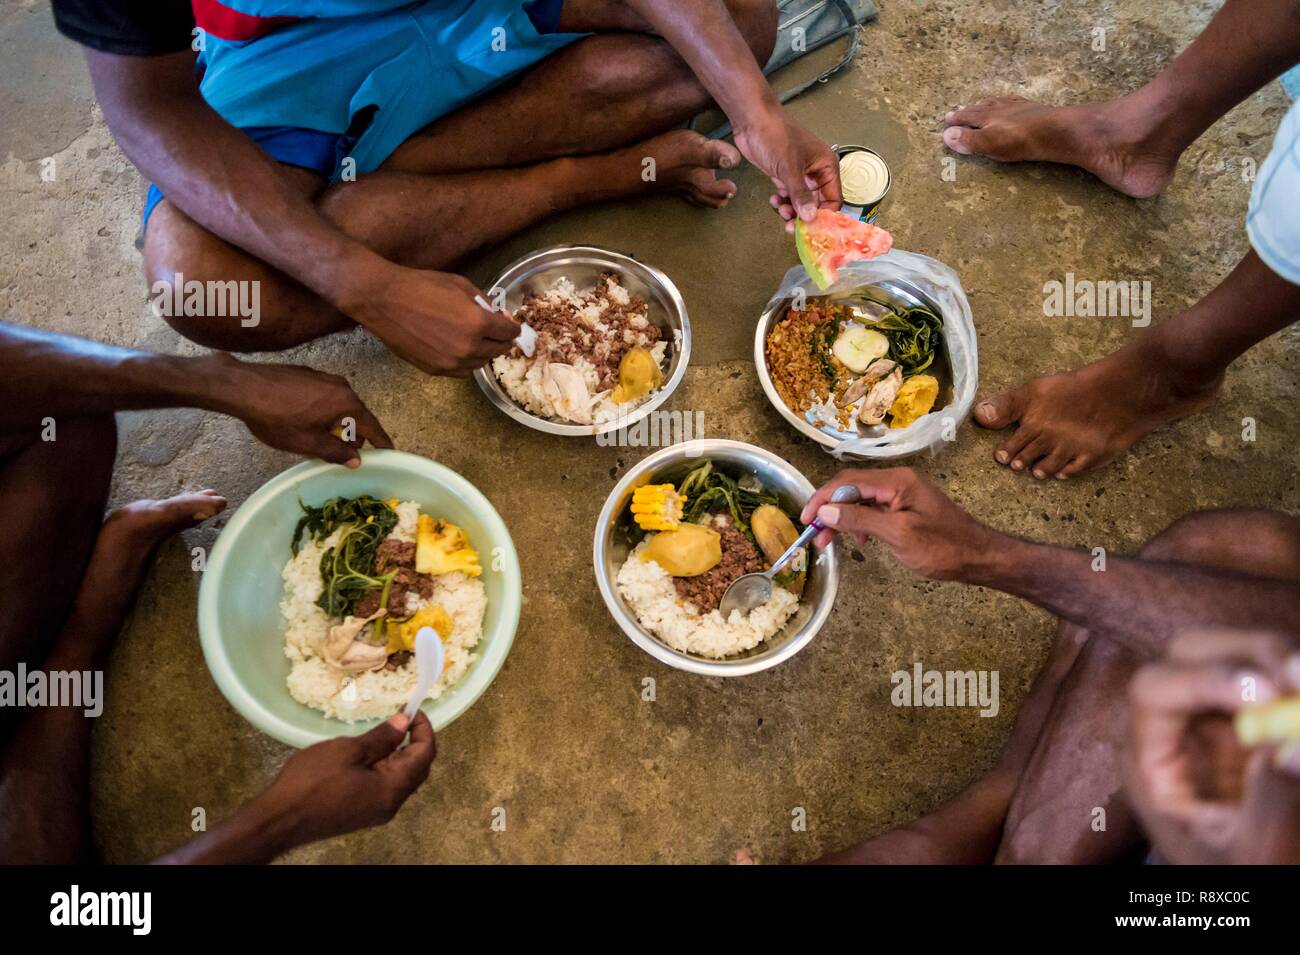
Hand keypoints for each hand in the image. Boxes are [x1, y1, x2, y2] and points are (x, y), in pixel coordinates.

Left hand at [210, 353, 392, 466]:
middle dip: (350, 435)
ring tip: (316, 438)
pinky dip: (322, 411)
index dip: (380, 442)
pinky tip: (302, 420)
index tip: (389, 452)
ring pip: (338, 406)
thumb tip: (356, 459)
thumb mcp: (308, 443)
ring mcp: (323, 377)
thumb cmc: (278, 418)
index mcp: (347, 403)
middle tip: (339, 453)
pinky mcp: (307, 374)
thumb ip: (336, 452)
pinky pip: (324, 397)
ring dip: (334, 423)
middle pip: (355, 415)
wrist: (243, 388)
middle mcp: (341, 386)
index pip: (372, 426)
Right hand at [251, 711, 436, 850]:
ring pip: (402, 779)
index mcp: (392, 789)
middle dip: (415, 741)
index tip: (412, 709)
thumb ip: (381, 737)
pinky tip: (371, 754)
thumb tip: (404, 722)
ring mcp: (377, 812)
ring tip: (387, 731)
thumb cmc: (311, 782)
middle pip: (418, 768)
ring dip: (401, 754)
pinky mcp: (363, 813)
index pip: (425, 754)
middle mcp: (391, 804)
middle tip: (402, 717)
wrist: (279, 819)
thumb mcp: (348, 750)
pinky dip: (386, 767)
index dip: (424, 728)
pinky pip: (386, 787)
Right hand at [351, 265, 518, 377]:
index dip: (512, 328)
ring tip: (474, 338)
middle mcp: (468, 347)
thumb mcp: (460, 284)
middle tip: (495, 332)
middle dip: (501, 340)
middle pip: (498, 351)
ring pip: (480, 363)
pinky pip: (462, 372)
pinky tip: (459, 349)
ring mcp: (451, 362)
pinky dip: (466, 362)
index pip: (509, 333)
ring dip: (483, 352)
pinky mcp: (435, 370)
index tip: (510, 325)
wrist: (384, 300)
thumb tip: (498, 316)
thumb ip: (484, 303)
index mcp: (477, 323)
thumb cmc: (421, 286)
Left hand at [735, 110, 841, 228]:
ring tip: (780, 208)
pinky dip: (781, 202)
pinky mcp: (784, 176)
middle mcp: (816, 172)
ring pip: (801, 202)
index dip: (825, 216)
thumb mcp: (790, 168)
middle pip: (817, 204)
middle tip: (791, 226)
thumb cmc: (776, 135)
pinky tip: (774, 199)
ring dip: (791, 210)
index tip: (812, 229)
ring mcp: (799, 175)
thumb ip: (800, 194)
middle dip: (804, 216)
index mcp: (826, 166)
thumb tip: (811, 217)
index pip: (834, 199)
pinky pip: (788, 196)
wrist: (752, 120)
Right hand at [799, 467, 996, 579]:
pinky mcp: (904, 508)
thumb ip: (860, 520)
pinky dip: (859, 523)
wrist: (978, 557)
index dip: (822, 498)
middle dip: (829, 509)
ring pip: (860, 500)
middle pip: (851, 488)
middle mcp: (897, 481)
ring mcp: (901, 494)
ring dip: (842, 518)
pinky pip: (872, 510)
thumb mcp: (898, 534)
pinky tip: (860, 541)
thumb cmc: (942, 547)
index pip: (848, 482)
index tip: (806, 520)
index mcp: (896, 481)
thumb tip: (826, 510)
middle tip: (815, 536)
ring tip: (830, 542)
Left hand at [1124, 629, 1299, 863]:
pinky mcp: (1252, 718)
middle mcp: (1174, 722)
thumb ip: (1272, 801)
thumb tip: (1297, 746)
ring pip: (1236, 654)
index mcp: (1149, 756)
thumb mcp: (1252, 852)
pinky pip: (1271, 678)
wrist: (1248, 883)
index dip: (1205, 679)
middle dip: (1249, 653)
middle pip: (1191, 653)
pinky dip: (1295, 682)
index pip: (1152, 691)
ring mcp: (1214, 715)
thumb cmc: (1235, 874)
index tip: (1266, 692)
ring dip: (1279, 660)